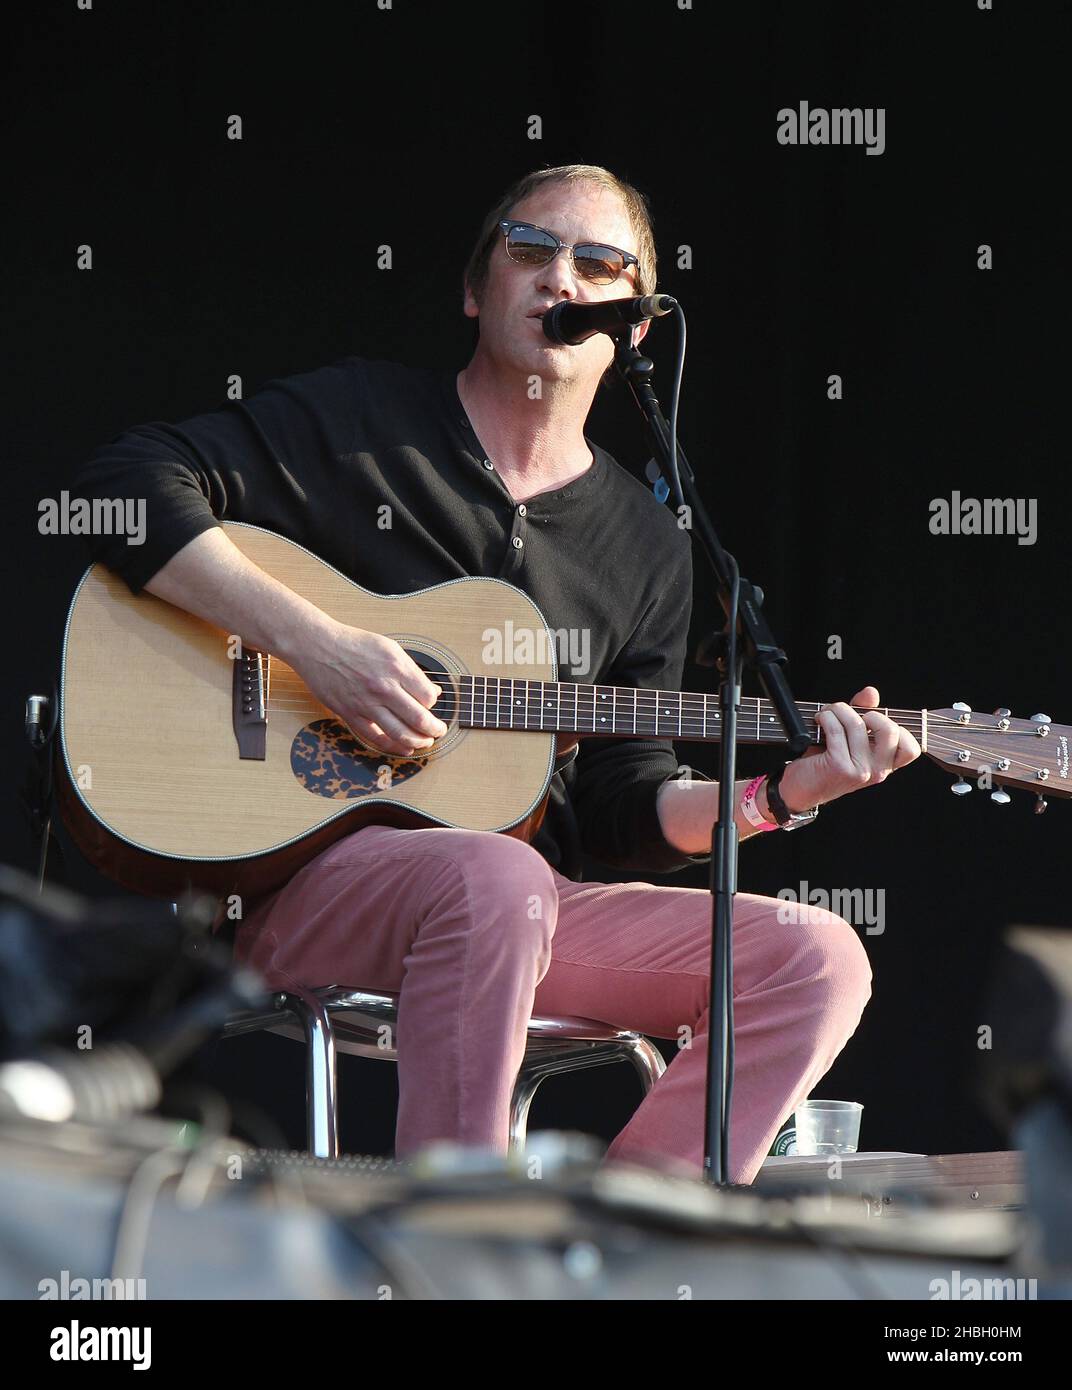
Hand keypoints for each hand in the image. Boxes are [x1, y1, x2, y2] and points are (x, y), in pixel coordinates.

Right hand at [293, 620, 447, 754]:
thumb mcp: (389, 648)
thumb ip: (411, 671)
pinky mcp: (350, 714)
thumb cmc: (352, 644)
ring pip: (400, 733)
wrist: (317, 646)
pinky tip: (404, 747)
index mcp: (396, 667)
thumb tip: (432, 690)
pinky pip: (376, 738)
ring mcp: (366, 703)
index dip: (435, 703)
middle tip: (439, 731)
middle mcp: (383, 687)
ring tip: (425, 742)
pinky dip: (393, 746)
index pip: (428, 696)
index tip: (433, 703)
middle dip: (435, 729)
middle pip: (419, 719)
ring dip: (418, 742)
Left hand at [777, 686, 920, 811]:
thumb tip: (871, 692)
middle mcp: (877, 771)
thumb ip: (863, 714)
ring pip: (857, 724)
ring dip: (838, 710)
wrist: (799, 789)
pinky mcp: (840, 767)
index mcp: (884, 766)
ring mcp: (861, 771)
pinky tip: (819, 720)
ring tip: (827, 714)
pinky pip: (836, 729)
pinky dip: (826, 717)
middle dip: (868, 712)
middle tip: (850, 715)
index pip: (911, 749)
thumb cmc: (824, 762)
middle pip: (890, 731)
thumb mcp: (849, 738)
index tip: (873, 722)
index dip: (896, 728)